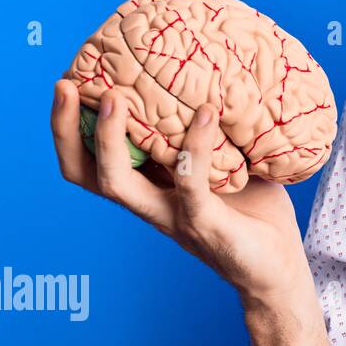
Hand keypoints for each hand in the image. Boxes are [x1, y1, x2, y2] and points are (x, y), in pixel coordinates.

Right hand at [50, 79, 312, 307]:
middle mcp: (151, 203)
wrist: (280, 269)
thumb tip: (220, 76)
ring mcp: (173, 216)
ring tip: (116, 95)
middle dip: (65, 130)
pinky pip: (190, 183)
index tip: (71, 80)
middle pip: (86, 173)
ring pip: (117, 184)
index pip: (92, 161)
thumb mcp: (231, 163)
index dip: (71, 126)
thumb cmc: (255, 213)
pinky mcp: (204, 224)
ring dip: (109, 139)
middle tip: (65, 85)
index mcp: (150, 187)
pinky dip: (194, 146)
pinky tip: (207, 112)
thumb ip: (217, 131)